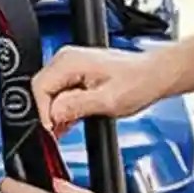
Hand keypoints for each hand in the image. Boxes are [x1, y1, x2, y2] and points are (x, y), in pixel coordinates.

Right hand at [33, 45, 179, 137]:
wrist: (153, 76)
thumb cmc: (138, 82)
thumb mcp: (107, 101)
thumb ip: (76, 106)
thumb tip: (53, 115)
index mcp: (70, 61)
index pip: (40, 88)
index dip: (43, 113)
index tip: (52, 130)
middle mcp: (66, 59)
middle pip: (41, 91)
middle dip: (48, 114)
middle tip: (60, 132)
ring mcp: (70, 66)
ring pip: (49, 95)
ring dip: (56, 114)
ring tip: (69, 127)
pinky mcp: (75, 74)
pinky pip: (59, 94)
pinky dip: (63, 109)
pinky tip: (73, 120)